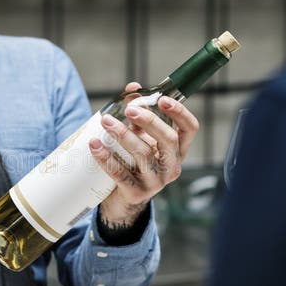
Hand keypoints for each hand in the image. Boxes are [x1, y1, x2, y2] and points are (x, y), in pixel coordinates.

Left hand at [89, 83, 198, 227]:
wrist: (123, 197)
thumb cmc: (134, 160)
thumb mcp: (140, 136)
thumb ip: (139, 112)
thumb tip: (133, 88)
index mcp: (177, 149)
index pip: (189, 128)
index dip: (179, 112)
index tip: (162, 99)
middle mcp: (172, 166)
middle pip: (168, 139)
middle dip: (149, 121)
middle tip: (128, 109)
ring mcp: (156, 182)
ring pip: (143, 154)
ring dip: (123, 135)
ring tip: (105, 121)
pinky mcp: (137, 193)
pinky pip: (121, 174)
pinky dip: (106, 157)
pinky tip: (95, 144)